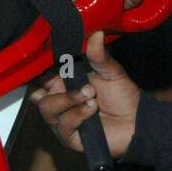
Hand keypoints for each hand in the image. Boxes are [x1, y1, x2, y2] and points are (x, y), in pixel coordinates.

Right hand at [30, 32, 139, 157]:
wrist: (137, 121)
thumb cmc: (122, 95)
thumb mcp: (111, 72)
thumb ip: (99, 55)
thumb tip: (96, 32)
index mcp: (63, 84)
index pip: (39, 76)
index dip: (36, 67)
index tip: (40, 56)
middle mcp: (58, 102)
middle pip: (34, 93)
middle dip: (46, 84)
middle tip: (68, 77)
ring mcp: (61, 120)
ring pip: (47, 108)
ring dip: (69, 99)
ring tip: (91, 94)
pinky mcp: (69, 137)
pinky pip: (62, 125)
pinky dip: (78, 114)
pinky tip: (93, 109)